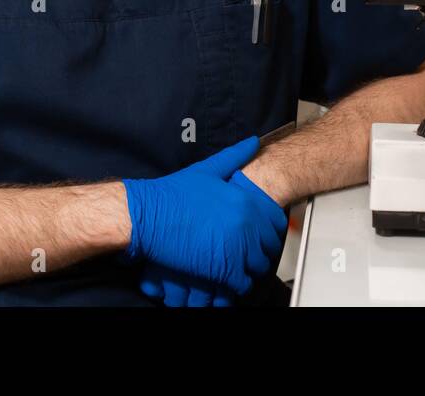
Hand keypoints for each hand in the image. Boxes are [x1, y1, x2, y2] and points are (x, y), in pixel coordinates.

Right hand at [138, 169, 287, 306]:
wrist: (148, 216)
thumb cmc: (172, 194)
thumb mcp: (207, 169)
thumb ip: (234, 156)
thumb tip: (253, 142)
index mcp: (245, 201)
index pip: (276, 223)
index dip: (270, 230)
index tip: (260, 234)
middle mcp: (245, 224)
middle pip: (269, 247)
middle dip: (261, 250)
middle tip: (247, 251)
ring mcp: (234, 248)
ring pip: (257, 267)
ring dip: (250, 268)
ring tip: (237, 264)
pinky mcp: (220, 269)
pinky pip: (241, 283)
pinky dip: (236, 283)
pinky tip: (226, 276)